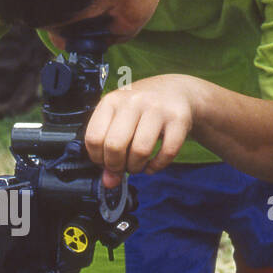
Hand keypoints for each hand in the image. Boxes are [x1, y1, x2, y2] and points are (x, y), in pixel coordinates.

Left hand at [83, 74, 199, 188]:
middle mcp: (133, 101)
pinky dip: (157, 166)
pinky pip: (167, 152)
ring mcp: (157, 108)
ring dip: (136, 167)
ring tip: (137, 165)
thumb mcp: (119, 122)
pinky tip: (152, 165)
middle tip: (122, 167)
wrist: (175, 90)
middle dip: (116, 166)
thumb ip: (108, 150)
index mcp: (111, 101)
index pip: (94, 138)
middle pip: (115, 145)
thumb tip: (109, 182)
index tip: (105, 162)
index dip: (97, 158)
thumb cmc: (141, 110)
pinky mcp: (179, 118)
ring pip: (140, 150)